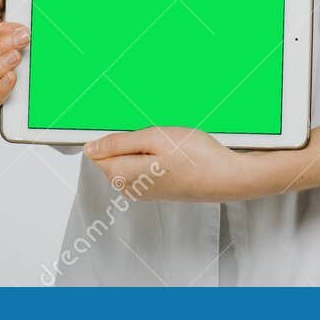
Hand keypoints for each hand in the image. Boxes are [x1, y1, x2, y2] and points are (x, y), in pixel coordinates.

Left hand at [84, 127, 269, 202]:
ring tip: (168, 142)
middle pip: (113, 158)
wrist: (228, 177)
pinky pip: (144, 168)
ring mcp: (145, 191)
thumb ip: (119, 143)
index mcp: (123, 175)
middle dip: (127, 141)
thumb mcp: (155, 138)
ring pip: (129, 162)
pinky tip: (173, 151)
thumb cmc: (196, 157)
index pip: (97, 153)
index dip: (110, 135)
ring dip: (142, 147)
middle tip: (157, 133)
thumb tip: (91, 148)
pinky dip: (153, 156)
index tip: (131, 128)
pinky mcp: (159, 189)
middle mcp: (130, 188)